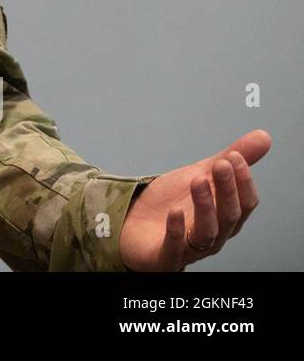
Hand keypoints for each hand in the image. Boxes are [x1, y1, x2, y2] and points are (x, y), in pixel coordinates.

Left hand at [119, 129, 269, 270]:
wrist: (131, 223)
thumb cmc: (172, 203)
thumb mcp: (201, 175)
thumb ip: (229, 160)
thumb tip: (263, 137)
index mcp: (225, 218)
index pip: (244, 204)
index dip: (242, 182)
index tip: (234, 157)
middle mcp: (213, 237)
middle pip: (228, 216)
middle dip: (226, 190)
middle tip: (220, 165)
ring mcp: (189, 249)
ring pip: (206, 232)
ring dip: (205, 206)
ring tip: (198, 180)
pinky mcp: (164, 257)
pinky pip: (173, 248)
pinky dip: (176, 230)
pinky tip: (174, 212)